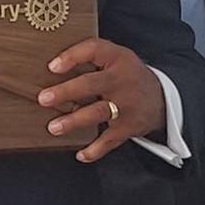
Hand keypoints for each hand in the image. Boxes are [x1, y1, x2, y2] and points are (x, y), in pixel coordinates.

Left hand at [36, 37, 168, 162]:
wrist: (160, 97)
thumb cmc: (125, 74)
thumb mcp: (115, 56)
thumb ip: (89, 57)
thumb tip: (50, 66)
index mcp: (116, 57)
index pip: (94, 50)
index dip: (72, 56)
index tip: (52, 66)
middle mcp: (121, 80)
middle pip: (92, 84)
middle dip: (66, 92)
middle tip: (43, 99)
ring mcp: (126, 105)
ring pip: (98, 112)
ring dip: (74, 121)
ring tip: (54, 127)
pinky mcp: (129, 126)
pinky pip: (110, 139)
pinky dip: (96, 149)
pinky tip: (81, 154)